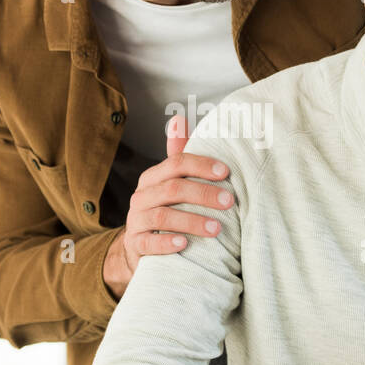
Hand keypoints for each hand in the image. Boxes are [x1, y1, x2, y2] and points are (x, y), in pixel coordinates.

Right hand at [102, 114, 232, 299]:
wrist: (141, 247)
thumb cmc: (166, 209)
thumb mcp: (172, 182)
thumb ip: (179, 155)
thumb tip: (179, 117)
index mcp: (153, 177)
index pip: (177, 163)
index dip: (202, 166)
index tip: (226, 172)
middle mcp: (142, 196)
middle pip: (173, 189)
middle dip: (204, 194)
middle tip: (229, 202)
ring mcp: (136, 221)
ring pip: (162, 217)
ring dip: (192, 221)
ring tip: (217, 228)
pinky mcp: (135, 244)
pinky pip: (148, 243)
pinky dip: (166, 243)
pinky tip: (184, 244)